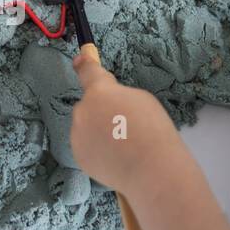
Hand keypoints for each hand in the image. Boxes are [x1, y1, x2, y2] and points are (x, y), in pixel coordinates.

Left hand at [70, 49, 188, 194]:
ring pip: (86, 127)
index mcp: (99, 92)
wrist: (150, 169)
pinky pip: (86, 146)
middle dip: (101, 111)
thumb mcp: (140, 99)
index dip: (85, 64)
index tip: (80, 59)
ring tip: (123, 145)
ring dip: (98, 131)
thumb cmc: (153, 130)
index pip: (88, 72)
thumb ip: (117, 95)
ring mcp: (77, 135)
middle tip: (125, 126)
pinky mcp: (78, 156)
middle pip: (89, 106)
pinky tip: (116, 157)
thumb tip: (107, 102)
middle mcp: (82, 111)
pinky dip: (97, 149)